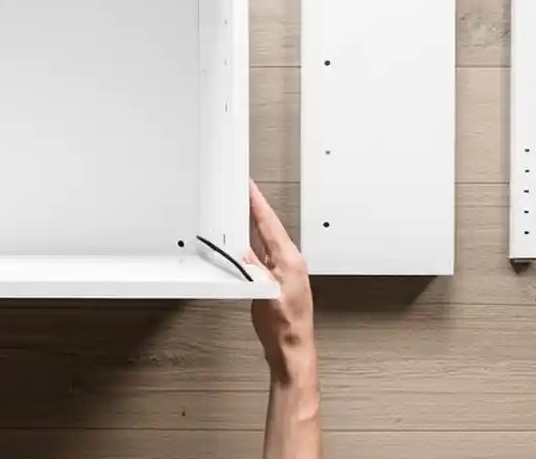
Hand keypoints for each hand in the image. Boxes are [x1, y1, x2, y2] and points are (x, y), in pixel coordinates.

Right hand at [244, 180, 316, 384]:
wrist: (292, 349)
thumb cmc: (285, 328)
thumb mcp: (264, 296)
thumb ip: (253, 272)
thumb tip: (243, 254)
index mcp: (289, 262)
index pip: (270, 225)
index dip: (258, 204)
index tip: (249, 186)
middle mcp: (290, 263)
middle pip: (270, 227)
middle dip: (257, 207)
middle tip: (245, 189)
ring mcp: (285, 271)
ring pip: (268, 238)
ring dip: (257, 223)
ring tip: (245, 207)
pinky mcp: (279, 279)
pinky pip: (265, 252)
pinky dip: (256, 242)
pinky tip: (248, 240)